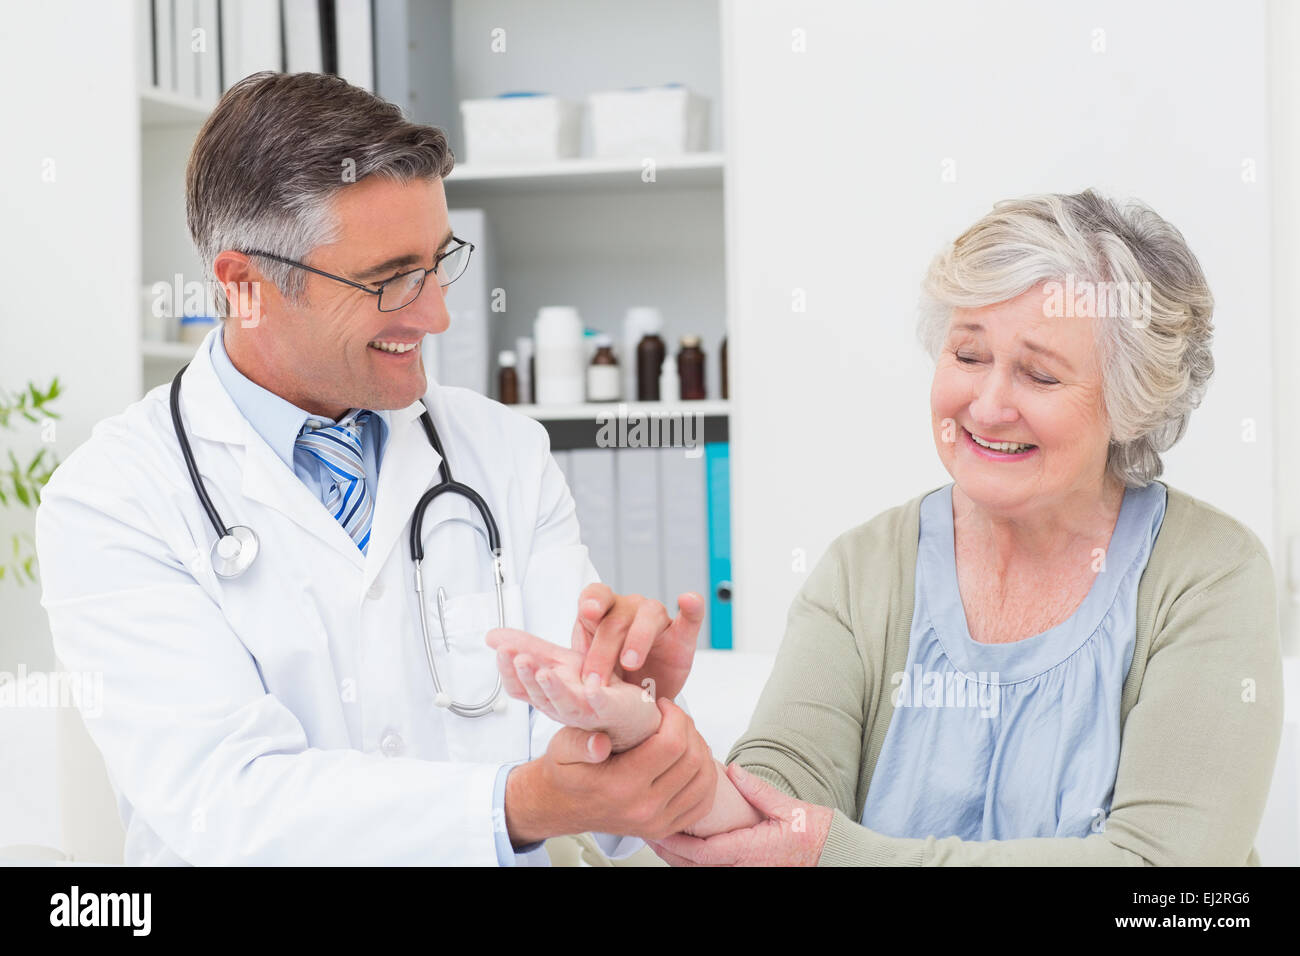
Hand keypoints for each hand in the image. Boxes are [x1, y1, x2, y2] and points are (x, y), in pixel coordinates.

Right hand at [487, 628, 661, 750]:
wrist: (633, 714)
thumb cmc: (593, 688)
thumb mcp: (558, 662)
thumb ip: (528, 649)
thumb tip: (490, 636)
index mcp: (547, 695)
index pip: (521, 686)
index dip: (509, 670)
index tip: (501, 649)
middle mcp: (562, 707)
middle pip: (539, 694)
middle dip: (526, 676)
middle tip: (515, 657)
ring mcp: (587, 712)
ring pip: (565, 702)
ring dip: (553, 688)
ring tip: (543, 671)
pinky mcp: (612, 710)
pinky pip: (602, 706)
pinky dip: (595, 698)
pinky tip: (590, 688)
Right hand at [504, 698, 716, 844]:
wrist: (561, 806)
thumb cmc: (565, 772)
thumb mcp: (562, 748)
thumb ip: (580, 743)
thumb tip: (600, 743)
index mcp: (620, 786)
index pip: (671, 745)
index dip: (675, 717)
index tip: (662, 705)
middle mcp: (644, 808)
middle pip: (692, 760)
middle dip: (688, 727)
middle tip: (672, 716)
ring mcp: (658, 822)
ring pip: (704, 779)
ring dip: (699, 748)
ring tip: (681, 734)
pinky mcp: (666, 828)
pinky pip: (703, 801)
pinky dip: (705, 776)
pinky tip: (690, 759)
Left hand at [571, 583, 704, 700]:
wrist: (638, 703)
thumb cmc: (609, 678)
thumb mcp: (584, 671)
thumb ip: (565, 659)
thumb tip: (527, 654)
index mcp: (603, 612)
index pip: (596, 595)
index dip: (592, 601)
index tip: (587, 613)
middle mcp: (629, 609)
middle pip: (616, 619)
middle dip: (604, 650)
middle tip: (595, 680)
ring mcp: (657, 620)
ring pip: (649, 615)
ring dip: (638, 639)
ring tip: (629, 663)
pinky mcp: (682, 635)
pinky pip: (691, 616)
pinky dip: (691, 606)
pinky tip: (687, 599)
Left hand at [647, 763, 832, 865]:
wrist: (832, 854)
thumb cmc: (814, 832)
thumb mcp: (789, 807)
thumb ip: (758, 790)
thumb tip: (732, 771)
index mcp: (750, 852)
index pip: (702, 853)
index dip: (675, 843)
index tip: (657, 829)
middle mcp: (744, 868)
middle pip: (693, 867)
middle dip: (668, 850)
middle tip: (647, 830)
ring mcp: (745, 872)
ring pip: (700, 871)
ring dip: (677, 857)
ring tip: (659, 835)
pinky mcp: (747, 870)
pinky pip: (713, 869)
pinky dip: (693, 860)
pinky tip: (684, 846)